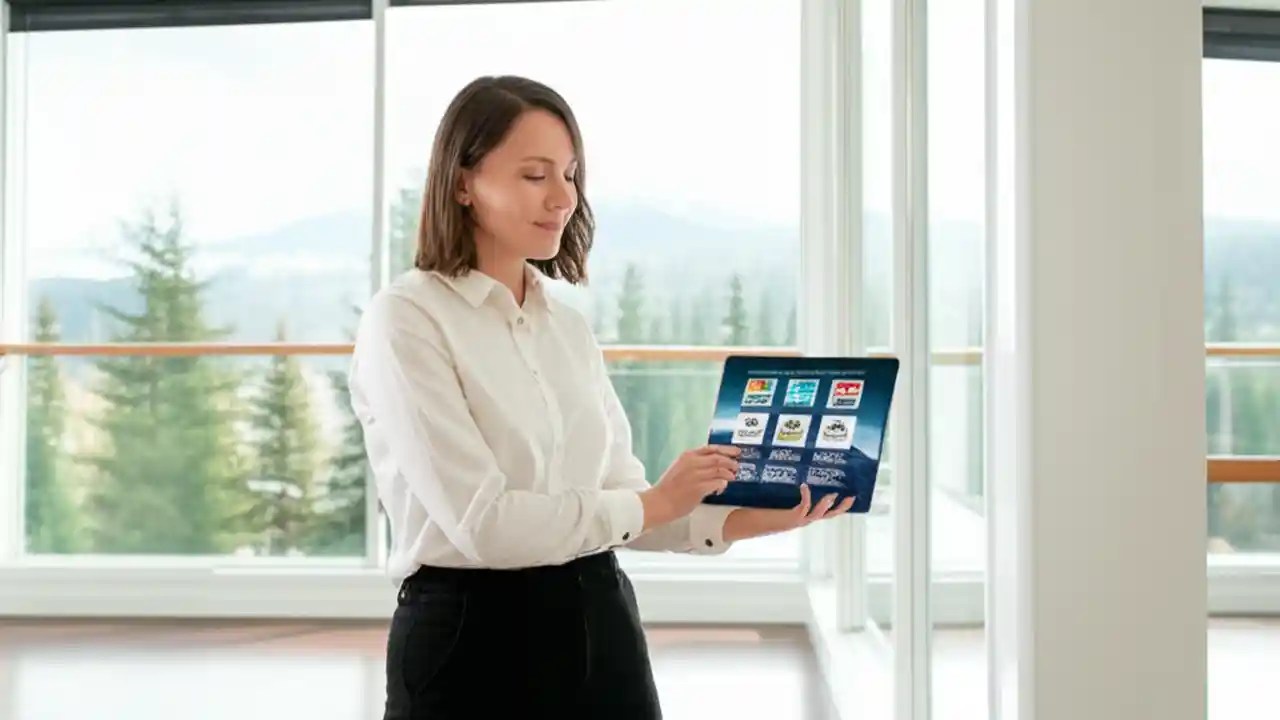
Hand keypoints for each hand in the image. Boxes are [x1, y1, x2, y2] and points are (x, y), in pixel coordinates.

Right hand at [639, 445, 739, 529]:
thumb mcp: (680, 468)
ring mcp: (696, 475)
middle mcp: (692, 462)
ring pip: (720, 470)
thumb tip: (712, 464)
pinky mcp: (699, 487)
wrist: (660, 502)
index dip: (726, 449)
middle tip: (737, 467)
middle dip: (731, 462)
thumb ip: (694, 463)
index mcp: (687, 456)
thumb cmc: (669, 488)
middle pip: (718, 458)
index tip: (736, 452)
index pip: (711, 448)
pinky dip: (723, 485)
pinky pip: (718, 483)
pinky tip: (721, 489)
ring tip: (732, 478)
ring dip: (729, 474)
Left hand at [722, 484, 854, 541]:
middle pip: (827, 516)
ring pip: (818, 515)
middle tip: (851, 496)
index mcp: (801, 516)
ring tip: (833, 494)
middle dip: (840, 508)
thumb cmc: (758, 509)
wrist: (745, 522)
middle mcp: (801, 520)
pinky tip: (804, 486)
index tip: (849, 495)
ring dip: (826, 505)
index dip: (838, 506)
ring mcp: (796, 521)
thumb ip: (783, 489)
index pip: (825, 512)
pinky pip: (803, 509)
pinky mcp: (788, 519)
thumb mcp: (775, 498)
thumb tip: (789, 470)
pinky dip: (806, 498)